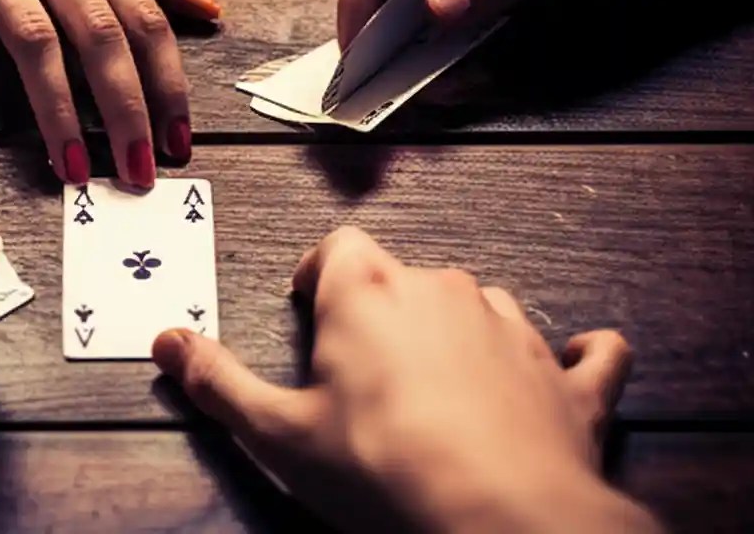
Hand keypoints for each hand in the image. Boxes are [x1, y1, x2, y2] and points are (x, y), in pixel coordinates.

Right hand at [153, 227, 659, 532]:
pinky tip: (568, 369)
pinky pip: (586, 351)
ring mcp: (515, 328)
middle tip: (365, 378)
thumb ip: (217, 381)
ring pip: (481, 308)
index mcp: (369, 291)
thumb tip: (167, 340)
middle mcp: (444, 287)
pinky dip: (573, 359)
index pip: (338, 247)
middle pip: (405, 278)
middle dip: (385, 316)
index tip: (312, 307)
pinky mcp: (571, 377)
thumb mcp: (277, 433)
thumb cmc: (383, 471)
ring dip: (461, 338)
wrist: (501, 521)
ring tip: (440, 397)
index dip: (321, 274)